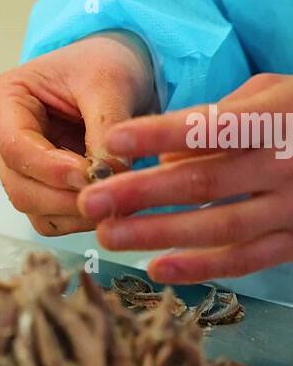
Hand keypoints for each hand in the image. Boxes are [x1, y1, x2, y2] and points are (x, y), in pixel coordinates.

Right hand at [0, 32, 155, 235]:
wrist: (113, 72)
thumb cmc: (103, 63)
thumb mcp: (109, 80)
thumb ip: (107, 125)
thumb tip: (109, 172)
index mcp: (3, 100)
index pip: (15, 148)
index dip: (52, 169)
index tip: (93, 173)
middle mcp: (0, 140)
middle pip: (20, 187)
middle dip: (66, 197)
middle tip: (111, 194)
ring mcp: (15, 169)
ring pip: (34, 210)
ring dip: (76, 212)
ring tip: (117, 198)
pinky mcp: (38, 190)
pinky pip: (53, 220)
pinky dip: (81, 218)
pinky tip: (110, 201)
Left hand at [79, 74, 292, 283]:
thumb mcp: (270, 97)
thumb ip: (217, 119)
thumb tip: (164, 154)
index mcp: (277, 119)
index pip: (211, 126)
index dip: (160, 132)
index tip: (112, 139)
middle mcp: (286, 164)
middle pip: (204, 181)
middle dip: (140, 192)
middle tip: (91, 199)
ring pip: (218, 226)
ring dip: (157, 233)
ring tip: (108, 234)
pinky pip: (245, 260)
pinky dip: (200, 267)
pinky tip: (156, 268)